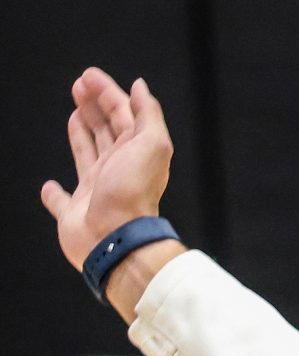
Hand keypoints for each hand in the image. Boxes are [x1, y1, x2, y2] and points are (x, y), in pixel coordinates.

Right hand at [40, 68, 172, 271]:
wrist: (116, 237)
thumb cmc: (131, 192)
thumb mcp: (151, 144)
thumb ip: (148, 115)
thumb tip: (141, 88)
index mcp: (134, 154)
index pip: (122, 116)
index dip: (108, 93)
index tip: (89, 76)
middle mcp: (117, 171)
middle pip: (106, 132)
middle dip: (95, 107)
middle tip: (80, 87)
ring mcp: (96, 192)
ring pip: (88, 157)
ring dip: (82, 135)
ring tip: (76, 115)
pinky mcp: (75, 213)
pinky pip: (61, 202)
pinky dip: (53, 194)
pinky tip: (48, 186)